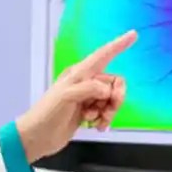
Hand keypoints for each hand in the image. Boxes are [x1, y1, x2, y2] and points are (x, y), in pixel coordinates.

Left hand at [14, 30, 136, 163]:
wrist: (37, 137)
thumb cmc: (46, 114)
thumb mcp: (66, 96)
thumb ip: (89, 88)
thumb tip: (107, 90)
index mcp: (78, 73)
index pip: (103, 55)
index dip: (118, 45)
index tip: (133, 35)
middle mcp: (84, 82)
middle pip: (114, 83)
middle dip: (116, 98)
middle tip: (108, 111)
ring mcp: (86, 97)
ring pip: (112, 99)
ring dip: (109, 111)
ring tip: (96, 121)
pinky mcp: (87, 111)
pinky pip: (106, 110)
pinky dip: (104, 119)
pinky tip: (95, 125)